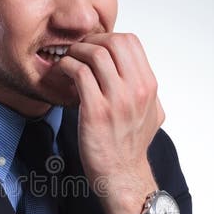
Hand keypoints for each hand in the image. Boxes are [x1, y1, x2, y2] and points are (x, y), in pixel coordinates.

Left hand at [57, 33, 163, 213]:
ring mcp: (117, 101)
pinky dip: (67, 66)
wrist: (121, 175)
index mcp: (149, 86)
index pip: (130, 41)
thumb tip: (137, 69)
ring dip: (76, 52)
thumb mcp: (151, 113)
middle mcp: (137, 90)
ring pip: (95, 54)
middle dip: (91, 41)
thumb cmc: (131, 145)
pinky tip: (62, 74)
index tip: (94, 47)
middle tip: (78, 51)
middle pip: (113, 41)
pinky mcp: (96, 111)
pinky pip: (79, 73)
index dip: (108, 37)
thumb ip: (145, 89)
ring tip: (68, 62)